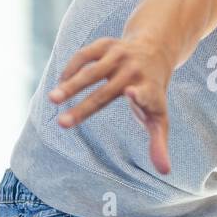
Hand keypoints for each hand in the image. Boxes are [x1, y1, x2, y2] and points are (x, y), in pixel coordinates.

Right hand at [49, 35, 174, 173]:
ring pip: (91, 72)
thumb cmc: (153, 93)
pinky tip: (60, 84)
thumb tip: (165, 172)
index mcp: (149, 89)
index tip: (130, 92)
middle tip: (62, 124)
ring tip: (52, 99)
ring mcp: (120, 55)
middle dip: (83, 108)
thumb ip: (159, 144)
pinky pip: (85, 55)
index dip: (138, 94)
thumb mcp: (159, 117)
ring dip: (71, 85)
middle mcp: (134, 71)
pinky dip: (71, 69)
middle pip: (106, 92)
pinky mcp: (107, 44)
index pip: (145, 93)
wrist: (155, 50)